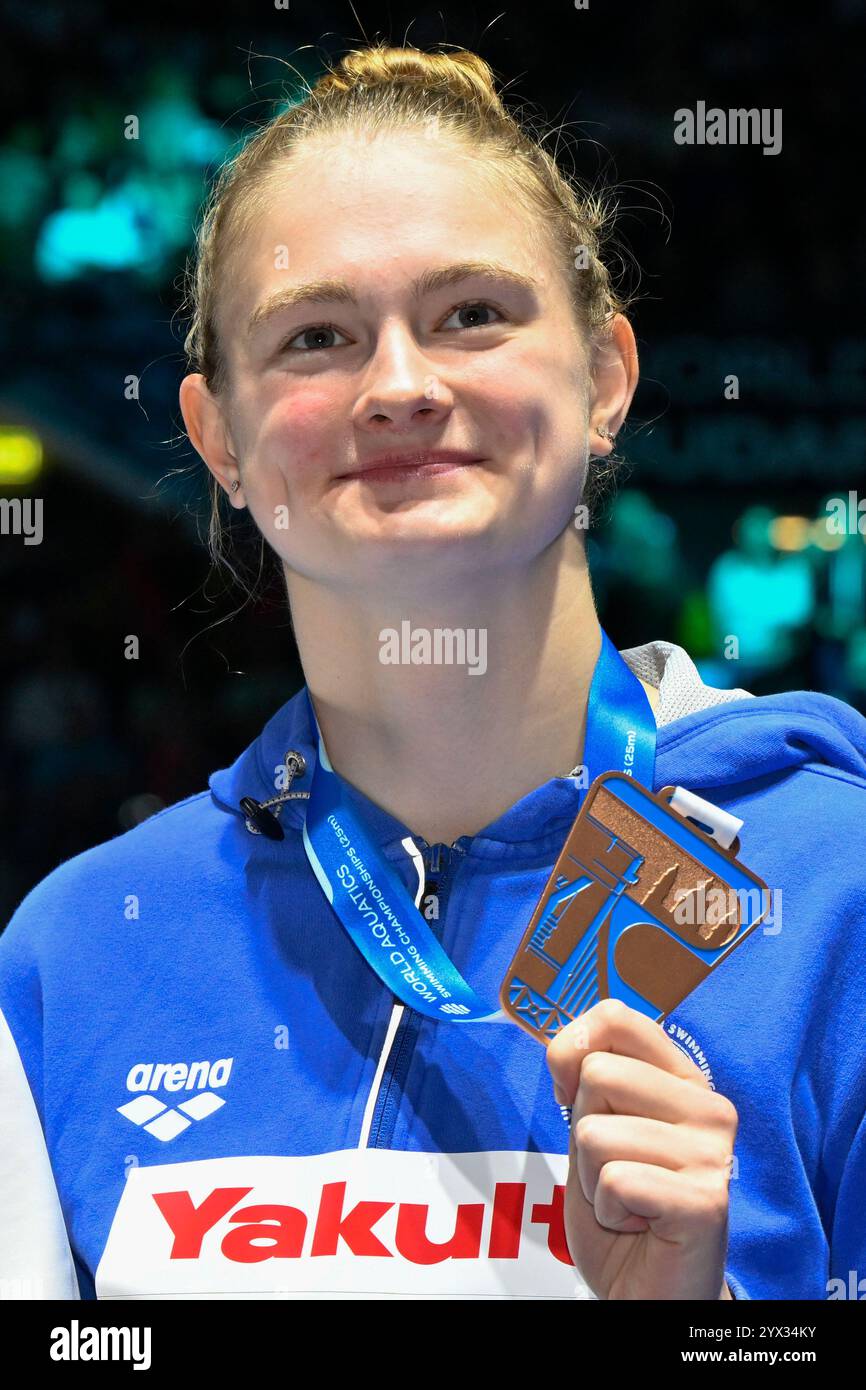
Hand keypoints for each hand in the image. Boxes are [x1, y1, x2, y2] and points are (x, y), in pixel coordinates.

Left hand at [547, 998, 737, 1299]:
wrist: (646, 1289)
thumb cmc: (619, 1205)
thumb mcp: (592, 1127)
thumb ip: (588, 1080)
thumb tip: (567, 1047)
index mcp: (683, 1079)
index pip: (616, 1017)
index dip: (572, 1051)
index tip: (573, 1096)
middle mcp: (708, 1107)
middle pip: (598, 1074)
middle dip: (583, 1131)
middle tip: (613, 1170)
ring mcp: (712, 1154)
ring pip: (596, 1132)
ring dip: (592, 1178)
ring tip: (627, 1201)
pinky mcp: (705, 1200)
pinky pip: (614, 1179)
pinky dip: (607, 1209)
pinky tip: (639, 1224)